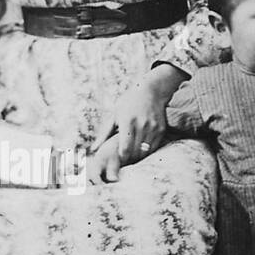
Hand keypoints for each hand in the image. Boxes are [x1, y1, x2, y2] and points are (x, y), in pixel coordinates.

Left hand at [88, 66, 183, 183]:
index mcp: (127, 122)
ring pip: (145, 150)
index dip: (120, 158)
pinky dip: (147, 151)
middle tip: (122, 163)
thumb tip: (93, 149)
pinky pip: (153, 146)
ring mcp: (153, 127)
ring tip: (131, 159)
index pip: (124, 147)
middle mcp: (142, 125)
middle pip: (135, 151)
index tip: (116, 161)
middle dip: (128, 160)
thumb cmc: (128, 102)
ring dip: (137, 157)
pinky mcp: (161, 129)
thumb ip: (104, 133)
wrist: (151, 90)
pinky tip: (141, 151)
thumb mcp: (114, 114)